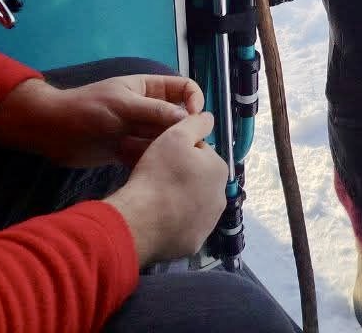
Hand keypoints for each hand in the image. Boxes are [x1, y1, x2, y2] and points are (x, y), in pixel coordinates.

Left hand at [0, 74, 204, 167]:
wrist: (51, 132)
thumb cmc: (87, 109)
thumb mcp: (124, 106)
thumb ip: (156, 112)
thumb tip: (189, 120)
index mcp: (148, 89)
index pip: (184, 89)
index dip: (195, 101)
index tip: (194, 121)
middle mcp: (147, 108)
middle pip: (178, 118)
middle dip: (186, 132)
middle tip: (191, 152)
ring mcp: (138, 130)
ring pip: (166, 140)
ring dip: (172, 151)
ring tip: (177, 167)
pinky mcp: (128, 151)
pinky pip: (150, 156)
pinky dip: (155, 163)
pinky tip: (158, 174)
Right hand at [104, 111, 228, 265]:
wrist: (140, 220)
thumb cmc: (159, 174)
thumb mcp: (175, 136)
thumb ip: (196, 122)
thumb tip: (209, 117)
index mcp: (219, 170)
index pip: (201, 153)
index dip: (180, 151)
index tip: (163, 155)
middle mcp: (220, 198)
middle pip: (198, 179)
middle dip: (182, 175)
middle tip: (156, 175)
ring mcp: (208, 224)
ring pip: (192, 203)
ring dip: (178, 198)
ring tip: (155, 197)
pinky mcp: (194, 243)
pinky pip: (184, 227)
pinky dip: (173, 222)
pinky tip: (157, 218)